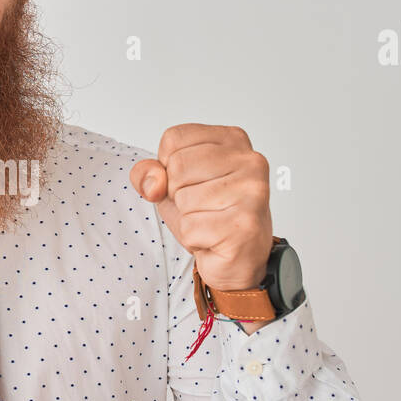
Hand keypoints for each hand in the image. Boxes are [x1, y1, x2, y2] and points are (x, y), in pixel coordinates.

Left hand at [130, 124, 272, 291]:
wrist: (237, 261)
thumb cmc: (208, 217)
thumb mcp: (170, 187)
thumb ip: (149, 174)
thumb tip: (154, 183)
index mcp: (232, 139)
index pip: (174, 138)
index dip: (168, 167)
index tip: (192, 183)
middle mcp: (249, 160)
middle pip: (177, 166)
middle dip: (177, 194)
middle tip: (202, 207)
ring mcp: (251, 191)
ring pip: (184, 198)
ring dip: (187, 218)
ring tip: (209, 222)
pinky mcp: (245, 223)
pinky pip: (191, 227)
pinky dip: (194, 238)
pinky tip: (214, 238)